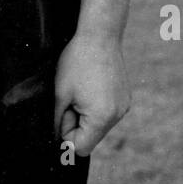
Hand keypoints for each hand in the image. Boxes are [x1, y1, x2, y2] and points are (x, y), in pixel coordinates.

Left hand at [54, 32, 130, 157]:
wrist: (100, 35)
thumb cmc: (76, 62)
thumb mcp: (60, 94)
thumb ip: (58, 121)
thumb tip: (57, 140)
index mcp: (101, 118)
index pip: (81, 148)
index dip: (66, 135)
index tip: (64, 112)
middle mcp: (117, 116)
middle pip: (91, 138)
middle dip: (76, 124)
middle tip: (71, 98)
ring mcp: (124, 107)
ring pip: (98, 126)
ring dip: (86, 115)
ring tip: (82, 90)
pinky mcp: (125, 99)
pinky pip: (107, 114)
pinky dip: (96, 107)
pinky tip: (91, 86)